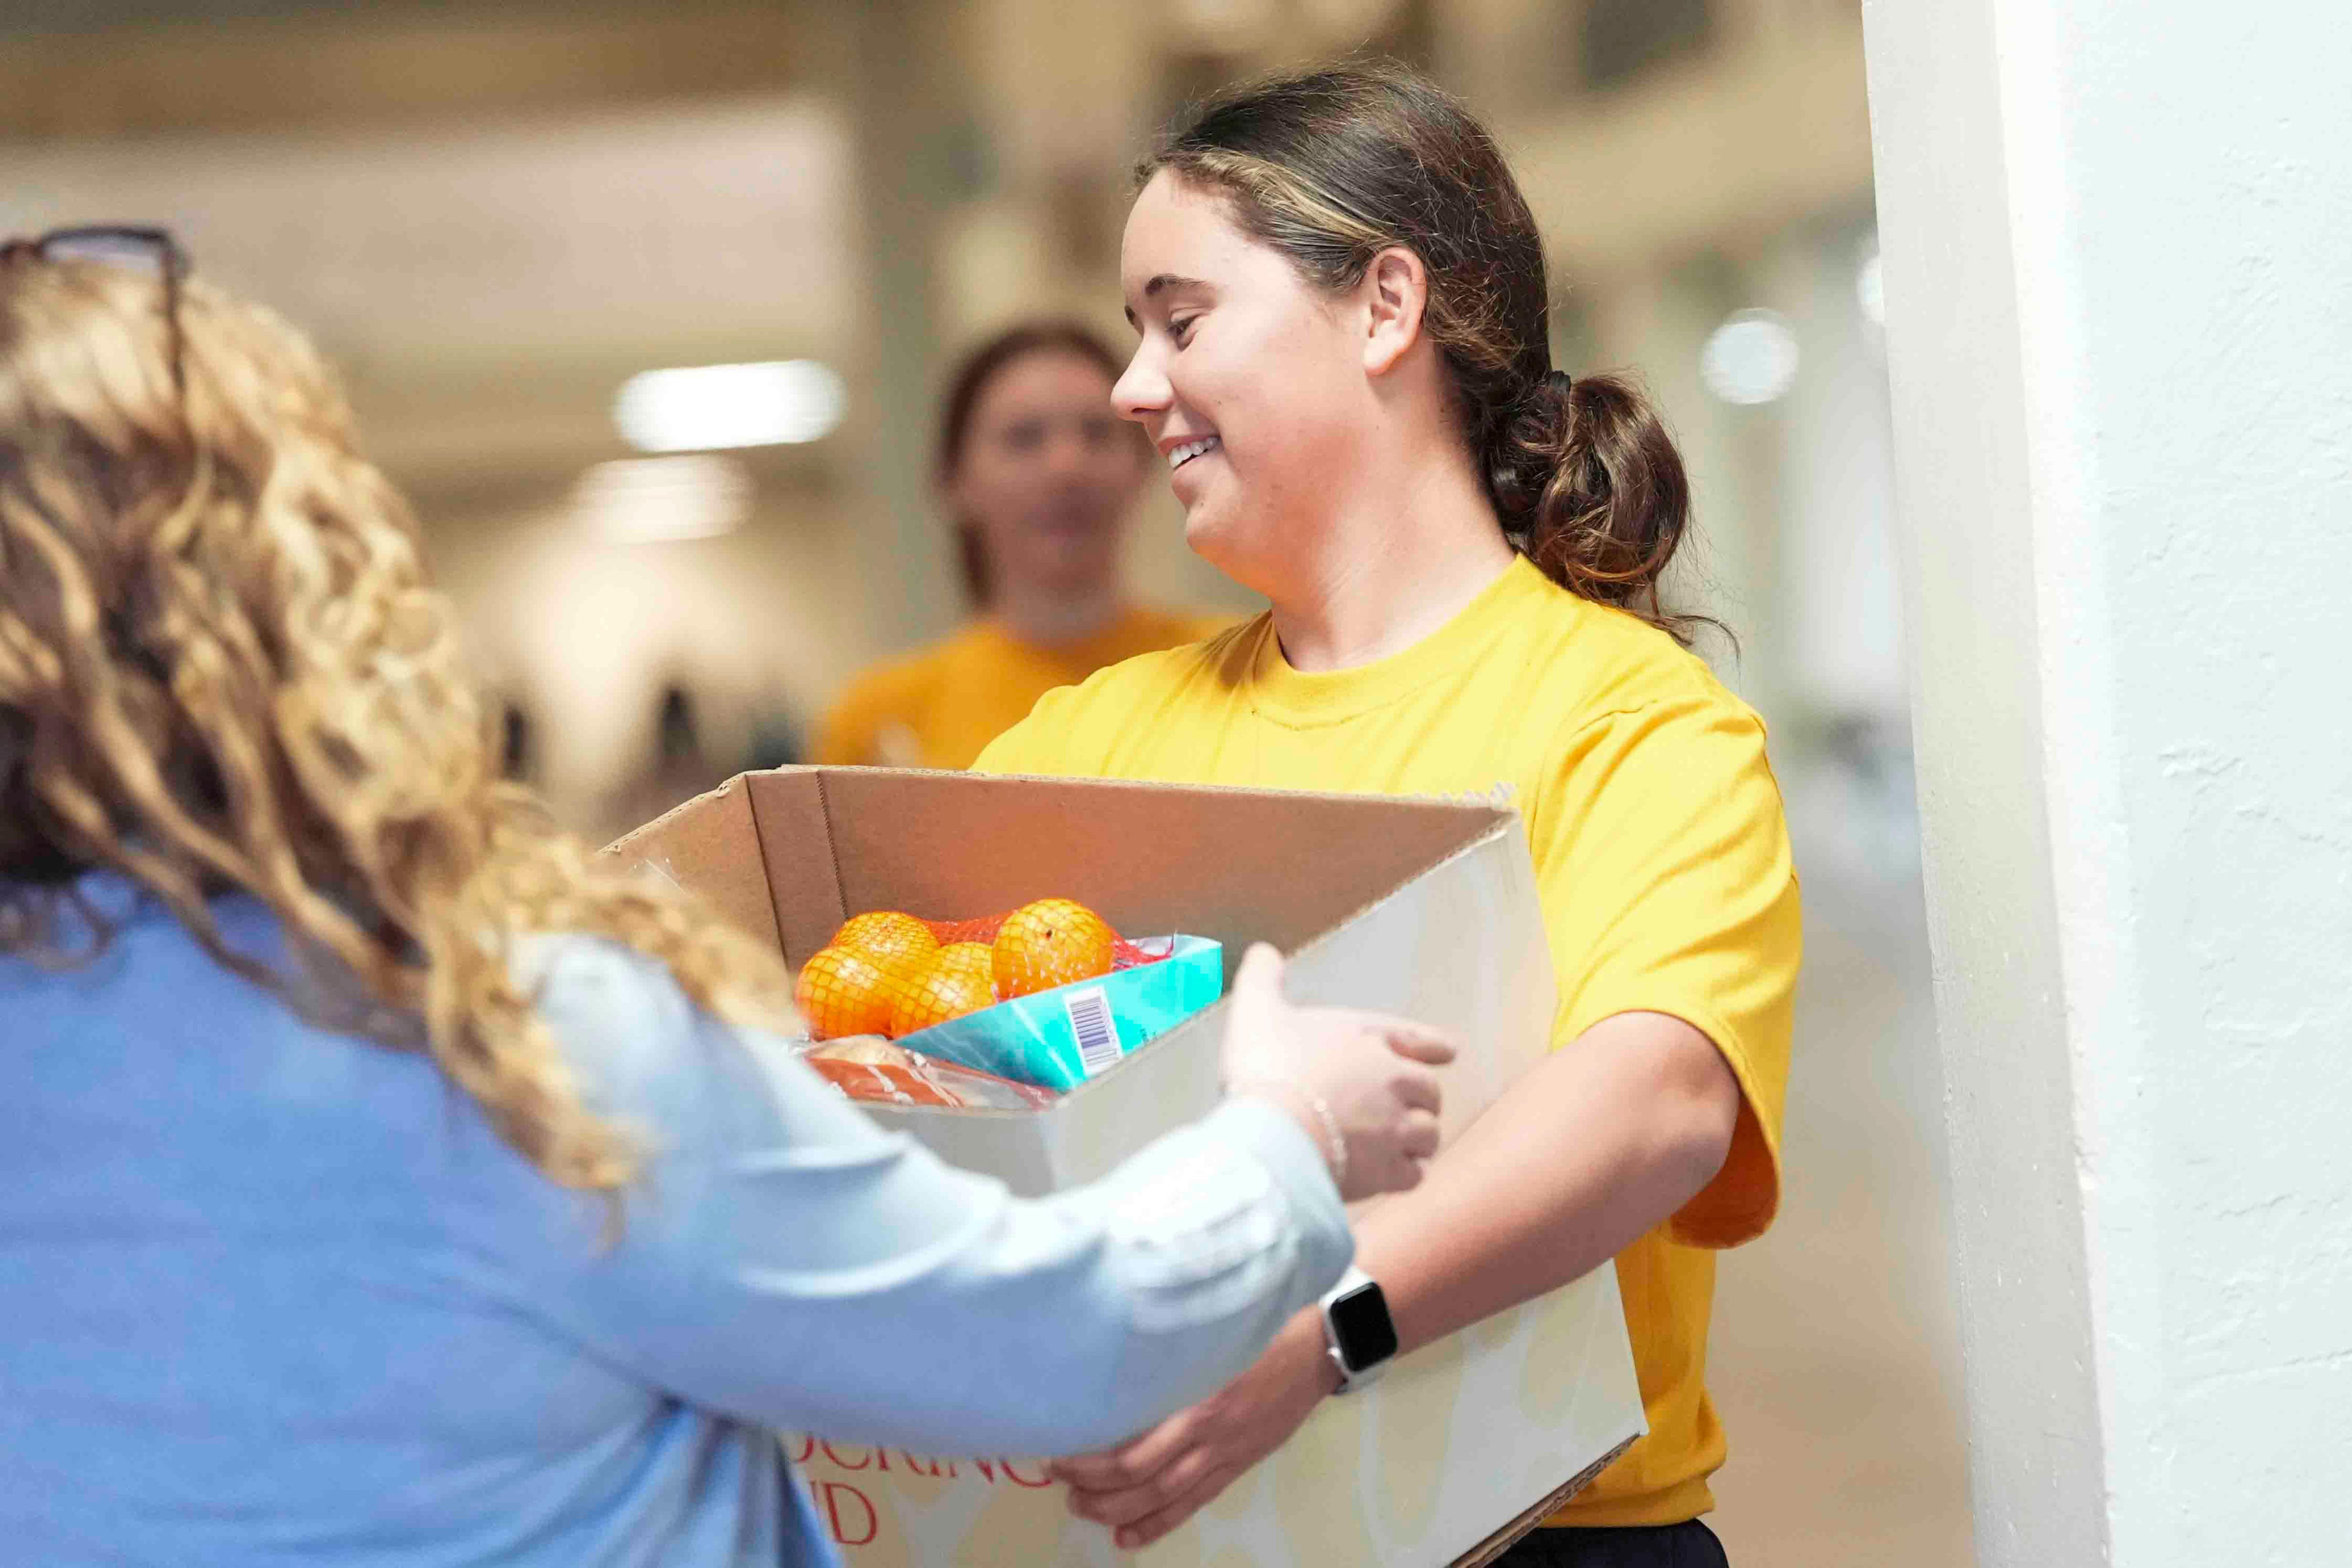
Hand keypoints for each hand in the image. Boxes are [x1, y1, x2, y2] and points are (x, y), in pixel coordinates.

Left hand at [1053, 1311, 1332, 1551]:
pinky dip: (1160, 1524)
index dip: (1091, 1459)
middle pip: (1141, 1478)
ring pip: (1164, 1497)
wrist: (1319, 1346)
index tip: (1058, 1451)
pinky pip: (1194, 1502)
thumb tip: (1116, 1354)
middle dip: (1095, 1488)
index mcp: (1198, 1399)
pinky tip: (1130, 1536)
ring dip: (1119, 1510)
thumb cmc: (1262, 1326)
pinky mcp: (1238, 1464)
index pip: (1133, 1449)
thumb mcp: (1213, 1331)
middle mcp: (1209, 1434)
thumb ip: (1171, 1348)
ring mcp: (1225, 1454)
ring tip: (1083, 1509)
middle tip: (1061, 1484)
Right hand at [1218, 943, 1456, 1199]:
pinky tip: (1391, 1175)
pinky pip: (1413, 1175)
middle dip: (1421, 1101)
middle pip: (1429, 1092)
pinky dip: (1405, 1174)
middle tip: (1407, 1110)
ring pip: (1427, 1135)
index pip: (1414, 1038)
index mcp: (1368, 1038)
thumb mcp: (1256, 1010)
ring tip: (1404, 1146)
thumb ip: (1262, 978)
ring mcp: (1394, 1128)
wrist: (1272, 1132)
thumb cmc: (1266, 1067)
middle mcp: (1392, 1082)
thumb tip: (1263, 951)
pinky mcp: (1386, 1171)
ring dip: (1417, 1140)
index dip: (1431, 1046)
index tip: (1449, 1052)